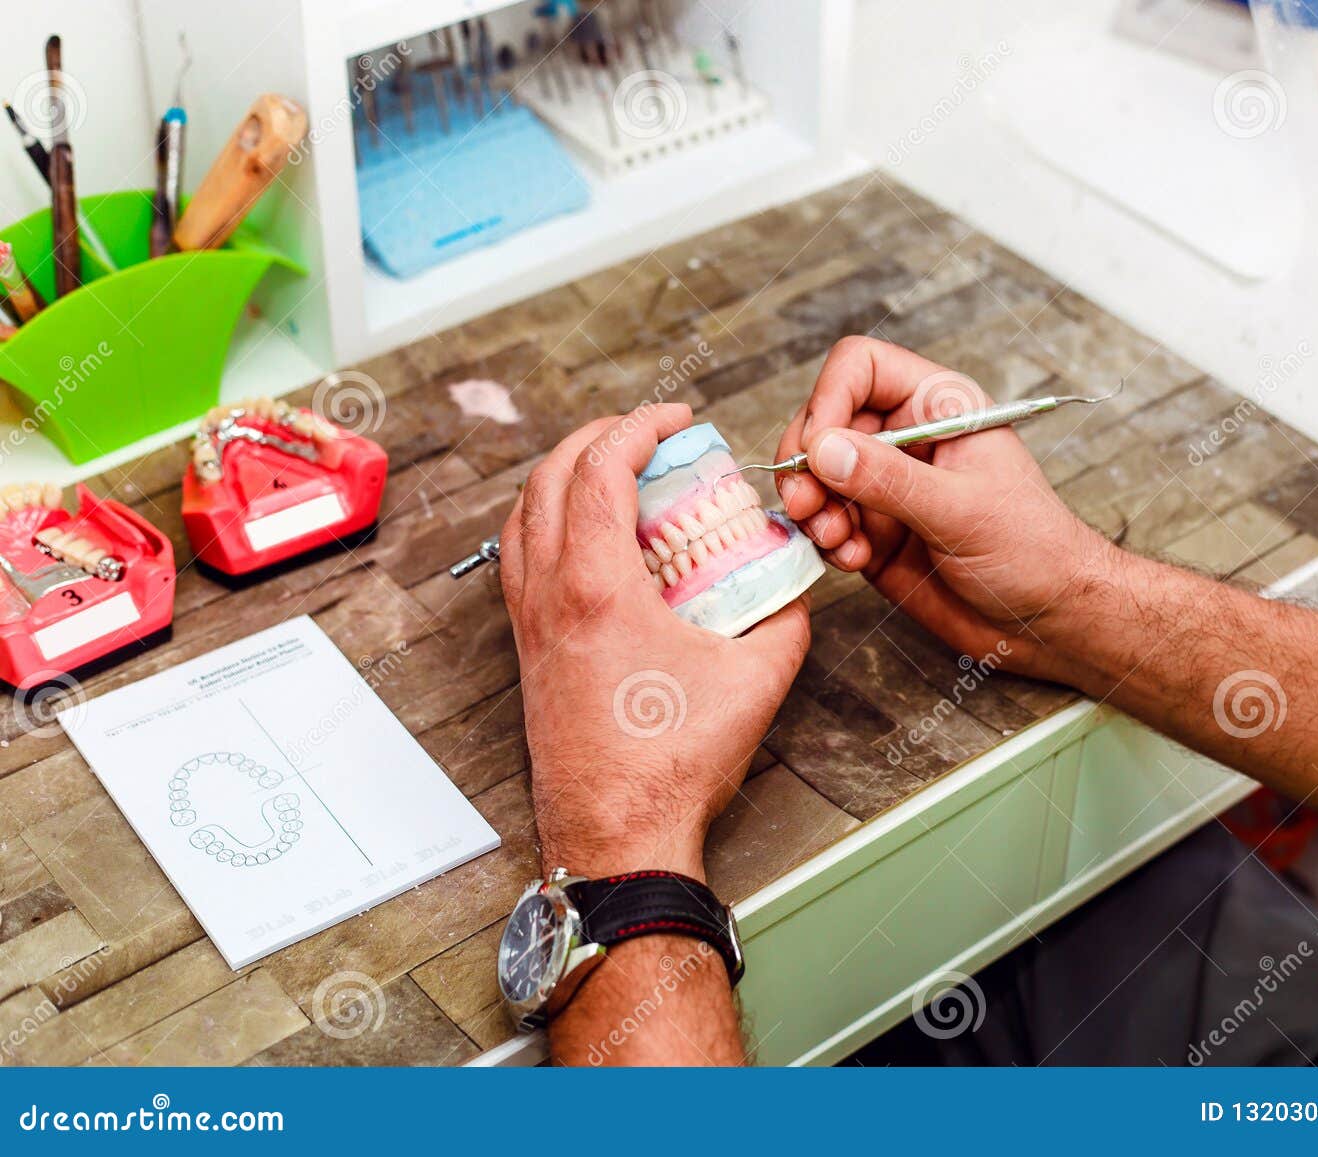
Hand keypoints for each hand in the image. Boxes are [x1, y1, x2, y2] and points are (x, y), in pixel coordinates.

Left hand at [500, 404, 810, 881]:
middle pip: (548, 476)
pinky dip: (551, 524)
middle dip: (597, 437)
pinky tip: (594, 543)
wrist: (617, 832)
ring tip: (616, 475)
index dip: (639, 425)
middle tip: (646, 435)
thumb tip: (791, 586)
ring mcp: (530, 624)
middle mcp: (548, 595)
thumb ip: (785, 617)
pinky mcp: (529, 651)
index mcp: (595, 587)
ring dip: (565, 477)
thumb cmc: (673, 763)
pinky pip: (523, 560)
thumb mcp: (758, 677)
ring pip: (524, 516)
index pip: (600, 467)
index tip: (677, 418)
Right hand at [776, 337, 1112, 682]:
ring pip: (817, 475)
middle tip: (808, 504)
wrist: (1048, 621)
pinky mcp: (875, 532)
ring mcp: (887, 487)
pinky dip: (826, 541)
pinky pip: (826, 522)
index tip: (819, 448)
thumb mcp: (963, 510)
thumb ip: (890, 480)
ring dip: (813, 507)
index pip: (862, 368)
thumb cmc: (1034, 551)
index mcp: (939, 407)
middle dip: (807, 463)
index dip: (830, 398)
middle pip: (825, 421)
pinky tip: (853, 561)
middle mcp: (907, 440)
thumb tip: (824, 450)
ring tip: (836, 539)